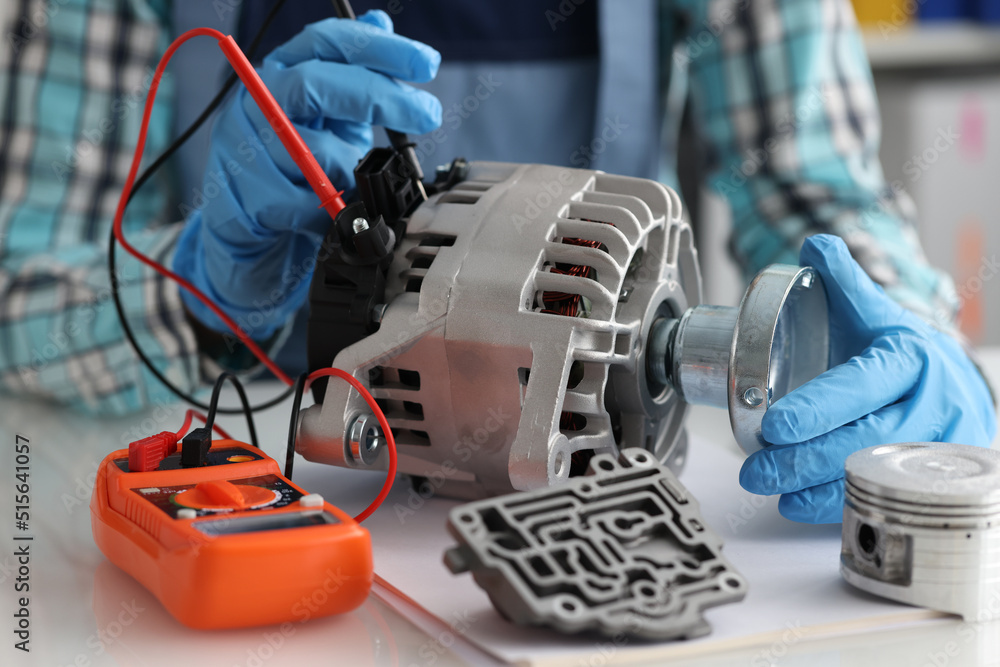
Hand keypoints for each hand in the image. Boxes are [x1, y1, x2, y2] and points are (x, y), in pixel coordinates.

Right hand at [173, 11, 440, 338]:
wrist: (246, 223)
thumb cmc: (294, 163)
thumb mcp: (332, 114)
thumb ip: (356, 75)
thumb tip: (380, 21)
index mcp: (284, 70)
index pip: (329, 42)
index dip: (381, 48)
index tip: (428, 64)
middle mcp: (258, 99)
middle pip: (316, 84)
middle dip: (380, 97)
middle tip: (429, 114)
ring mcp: (243, 146)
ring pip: (309, 148)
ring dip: (349, 167)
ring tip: (362, 179)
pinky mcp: (242, 194)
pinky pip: (299, 201)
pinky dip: (328, 206)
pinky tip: (337, 206)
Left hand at [739, 234, 995, 522]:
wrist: (950, 384)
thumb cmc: (900, 350)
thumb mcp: (876, 312)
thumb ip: (844, 280)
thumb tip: (815, 245)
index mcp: (911, 358)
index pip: (861, 387)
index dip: (819, 409)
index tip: (775, 424)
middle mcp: (931, 405)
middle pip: (862, 439)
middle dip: (802, 458)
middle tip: (755, 467)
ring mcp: (936, 447)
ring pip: (870, 474)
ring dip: (812, 487)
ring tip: (765, 485)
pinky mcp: (932, 480)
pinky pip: (882, 496)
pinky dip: (836, 505)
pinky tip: (796, 505)